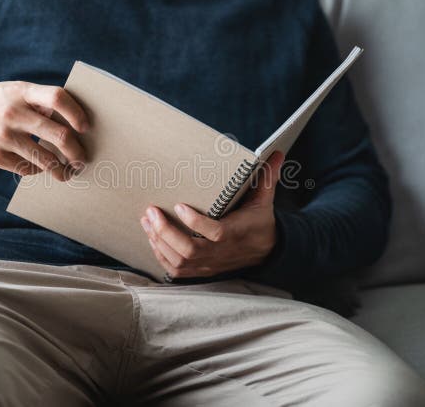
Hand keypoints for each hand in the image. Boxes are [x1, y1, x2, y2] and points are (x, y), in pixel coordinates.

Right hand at [0, 81, 89, 179]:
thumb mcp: (13, 91)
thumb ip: (39, 102)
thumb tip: (75, 123)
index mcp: (20, 91)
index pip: (57, 98)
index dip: (76, 113)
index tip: (86, 127)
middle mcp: (12, 112)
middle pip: (59, 135)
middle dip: (76, 152)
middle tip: (83, 159)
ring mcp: (1, 136)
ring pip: (46, 159)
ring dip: (61, 170)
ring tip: (67, 173)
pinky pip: (26, 168)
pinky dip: (36, 169)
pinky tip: (38, 166)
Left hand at [140, 151, 285, 278]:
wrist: (266, 252)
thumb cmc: (260, 221)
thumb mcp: (264, 200)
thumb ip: (266, 177)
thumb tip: (277, 152)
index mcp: (237, 233)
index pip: (215, 234)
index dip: (195, 223)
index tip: (179, 206)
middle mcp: (222, 253)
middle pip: (189, 250)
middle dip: (166, 232)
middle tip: (151, 212)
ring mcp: (211, 264)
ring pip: (179, 262)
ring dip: (159, 241)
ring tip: (147, 221)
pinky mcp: (203, 270)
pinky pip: (177, 270)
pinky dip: (161, 256)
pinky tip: (152, 239)